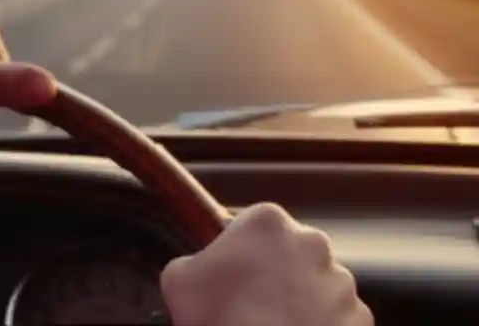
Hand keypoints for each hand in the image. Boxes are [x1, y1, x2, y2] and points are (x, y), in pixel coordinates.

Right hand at [161, 203, 372, 325]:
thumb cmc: (219, 317)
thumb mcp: (177, 278)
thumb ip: (191, 261)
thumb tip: (197, 269)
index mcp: (268, 222)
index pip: (252, 223)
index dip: (239, 248)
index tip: (230, 271)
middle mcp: (312, 242)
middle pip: (289, 251)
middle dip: (274, 271)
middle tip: (248, 301)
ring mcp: (341, 281)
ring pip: (316, 285)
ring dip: (298, 300)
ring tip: (271, 325)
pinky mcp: (360, 316)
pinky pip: (336, 317)